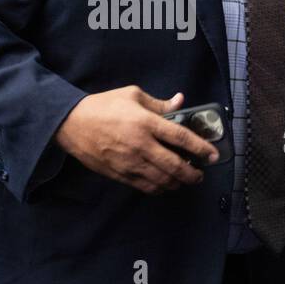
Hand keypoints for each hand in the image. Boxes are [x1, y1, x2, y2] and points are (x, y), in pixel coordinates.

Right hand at [54, 87, 219, 194]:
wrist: (71, 124)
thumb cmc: (102, 106)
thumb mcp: (132, 95)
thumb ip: (159, 103)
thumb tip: (180, 101)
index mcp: (145, 122)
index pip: (180, 137)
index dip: (201, 148)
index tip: (213, 155)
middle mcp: (140, 145)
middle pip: (175, 165)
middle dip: (193, 173)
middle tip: (201, 173)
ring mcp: (130, 162)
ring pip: (162, 180)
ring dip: (178, 183)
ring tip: (186, 180)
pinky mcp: (120, 173)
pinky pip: (145, 187)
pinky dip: (160, 188)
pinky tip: (166, 185)